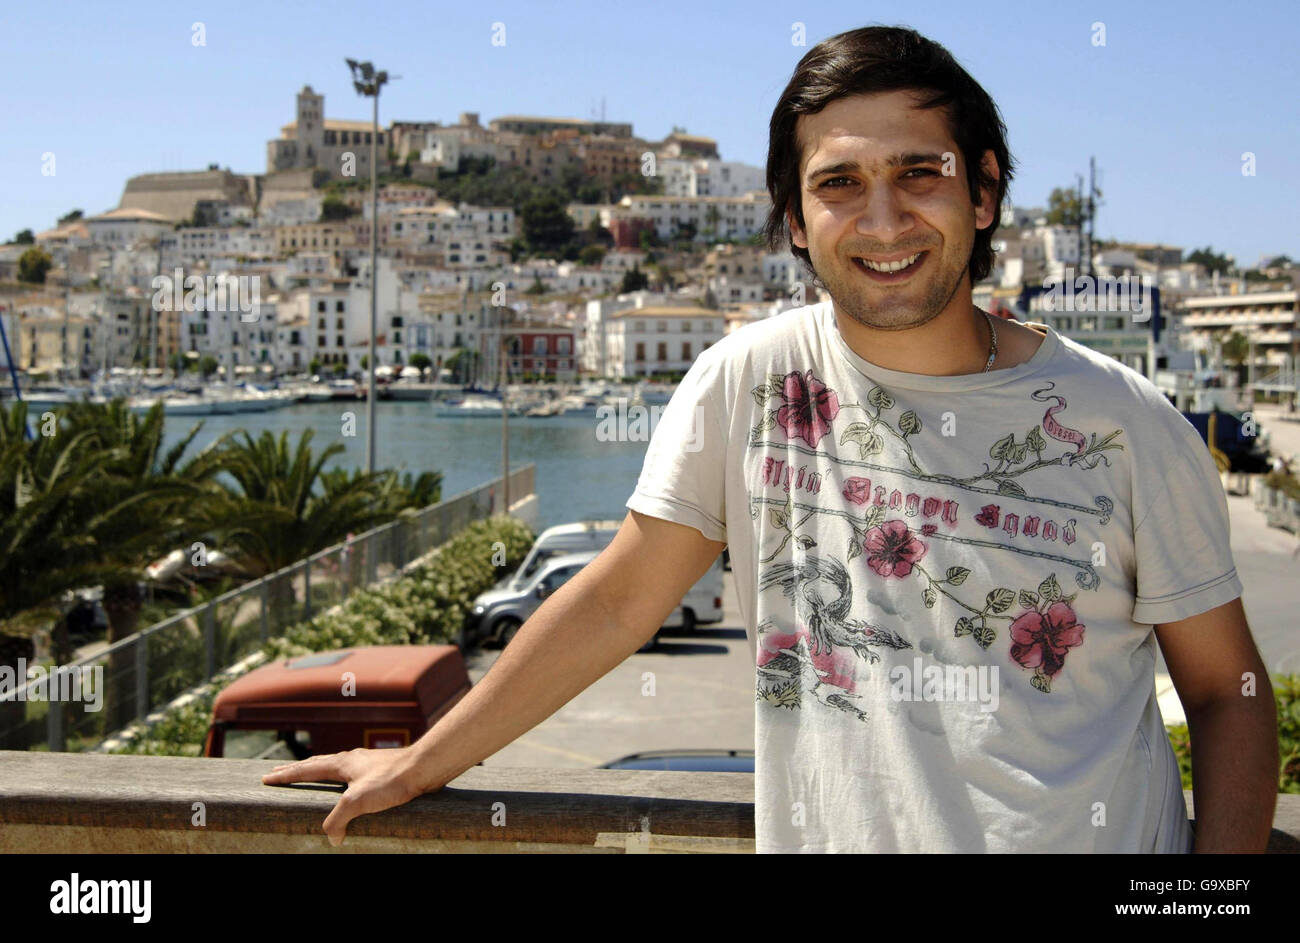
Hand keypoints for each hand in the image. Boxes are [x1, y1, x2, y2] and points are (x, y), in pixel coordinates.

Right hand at [261, 746, 431, 846]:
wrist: (424, 767)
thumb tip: (331, 838)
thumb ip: (338, 819)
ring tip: (310, 774)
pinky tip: (348, 784)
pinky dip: (340, 777)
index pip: (306, 770)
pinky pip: (352, 773)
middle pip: (317, 763)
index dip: (286, 776)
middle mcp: (351, 759)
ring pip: (335, 765)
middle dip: (296, 769)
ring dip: (318, 770)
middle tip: (278, 771)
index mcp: (341, 763)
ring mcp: (366, 763)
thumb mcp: (358, 802)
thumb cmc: (392, 780)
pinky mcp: (380, 770)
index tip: (266, 778)